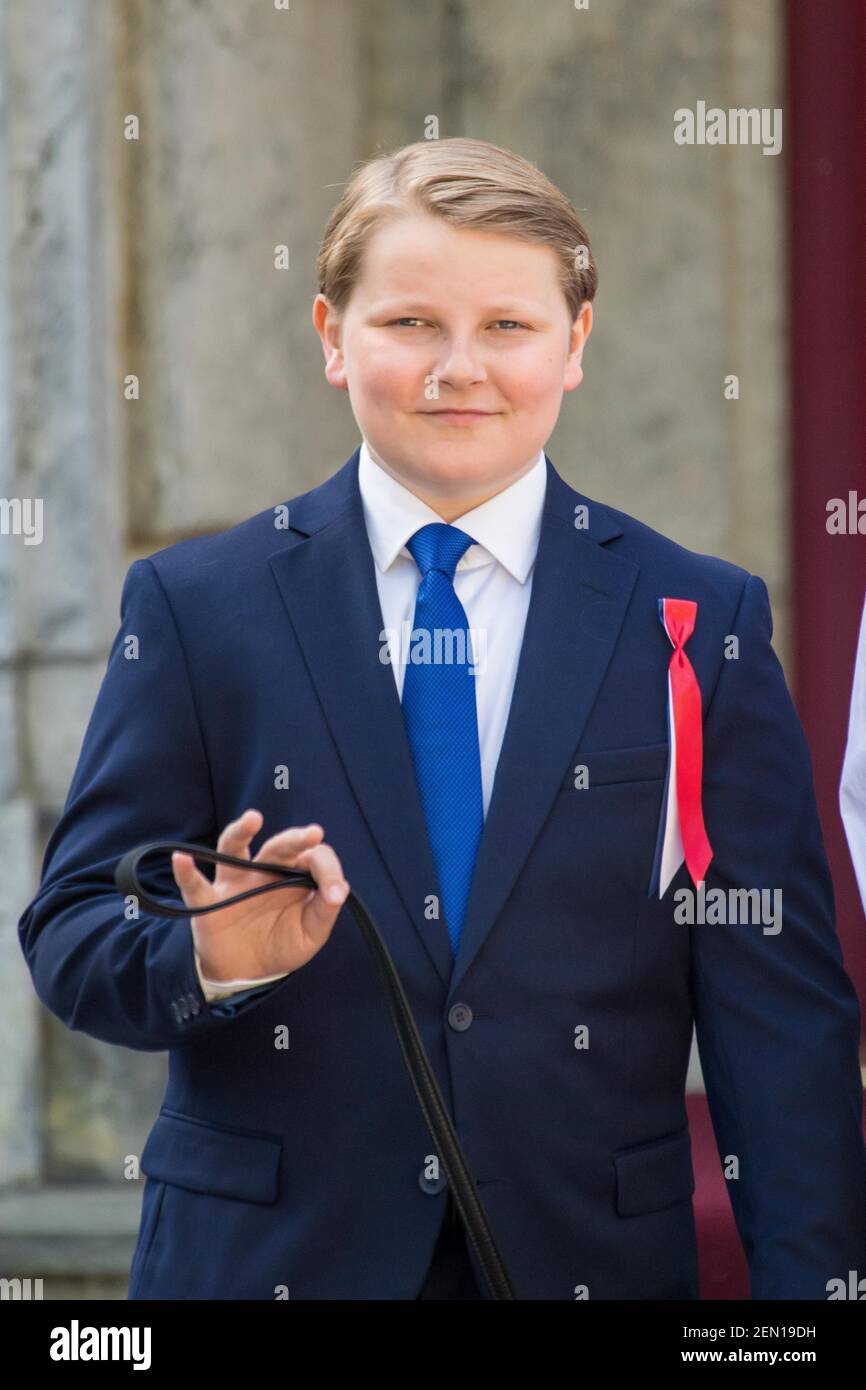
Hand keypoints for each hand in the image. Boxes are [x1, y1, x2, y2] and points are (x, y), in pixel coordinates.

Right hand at [173, 810, 348, 981]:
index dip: (327, 870)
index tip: (333, 894)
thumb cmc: (280, 944)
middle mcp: (263, 870)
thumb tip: (339, 890)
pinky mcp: (209, 901)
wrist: (246, 973)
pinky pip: (194, 884)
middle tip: (312, 833)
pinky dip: (186, 871)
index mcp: (292, 875)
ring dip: (241, 831)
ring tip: (253, 818)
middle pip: (278, 846)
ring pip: (235, 848)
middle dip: (294, 839)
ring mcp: (235, 882)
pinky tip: (182, 858)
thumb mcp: (310, 934)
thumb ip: (324, 911)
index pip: (312, 858)